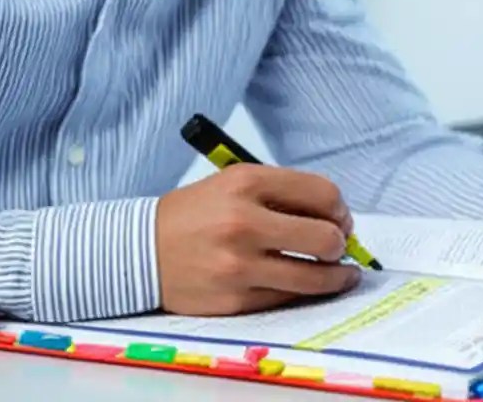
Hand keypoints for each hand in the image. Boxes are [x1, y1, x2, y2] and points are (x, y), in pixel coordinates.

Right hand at [155, 165, 361, 315]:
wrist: (140, 251)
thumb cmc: (195, 214)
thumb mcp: (233, 184)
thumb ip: (281, 194)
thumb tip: (334, 219)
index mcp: (247, 183)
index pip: (322, 194)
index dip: (340, 210)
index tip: (340, 219)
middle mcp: (244, 222)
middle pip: (325, 238)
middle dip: (340, 244)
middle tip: (337, 247)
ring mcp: (239, 264)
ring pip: (314, 277)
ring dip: (337, 276)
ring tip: (342, 274)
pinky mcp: (234, 299)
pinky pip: (287, 297)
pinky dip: (304, 292)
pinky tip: (307, 286)